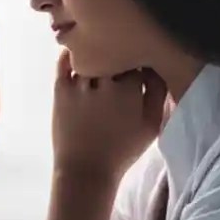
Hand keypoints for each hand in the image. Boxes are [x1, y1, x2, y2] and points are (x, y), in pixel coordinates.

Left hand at [52, 49, 166, 176]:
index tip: (135, 57)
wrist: (86, 169)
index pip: (136, 58)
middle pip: (112, 52)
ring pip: (89, 54)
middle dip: (115, 50)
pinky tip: (76, 54)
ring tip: (96, 50)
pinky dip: (69, 54)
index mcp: (130, 92)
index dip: (136, 55)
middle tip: (116, 54)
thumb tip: (159, 68)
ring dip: (93, 50)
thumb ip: (159, 95)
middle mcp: (105, 84)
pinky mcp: (60, 90)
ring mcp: (80, 86)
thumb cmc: (122, 149)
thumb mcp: (151, 126)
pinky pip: (64, 62)